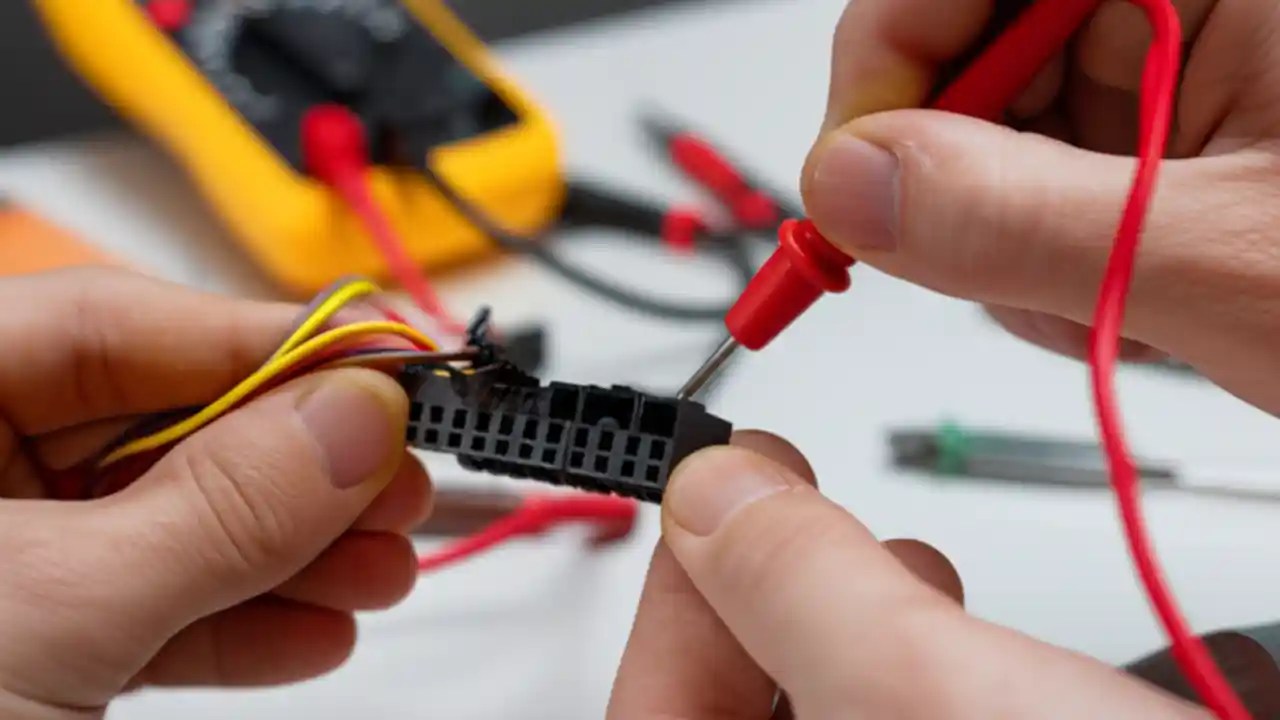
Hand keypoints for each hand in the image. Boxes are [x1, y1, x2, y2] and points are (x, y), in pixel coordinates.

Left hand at [0, 269, 430, 717]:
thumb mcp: (53, 615)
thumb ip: (220, 508)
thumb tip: (354, 416)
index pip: (106, 326)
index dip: (261, 343)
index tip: (379, 374)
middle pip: (150, 425)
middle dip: (288, 468)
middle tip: (393, 485)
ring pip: (160, 523)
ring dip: (285, 553)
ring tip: (378, 571)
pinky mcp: (18, 646)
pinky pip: (142, 607)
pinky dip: (235, 622)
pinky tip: (314, 631)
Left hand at [607, 432, 1210, 718]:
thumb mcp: (926, 702)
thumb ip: (797, 588)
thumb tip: (716, 492)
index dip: (675, 598)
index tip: (711, 490)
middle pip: (747, 719)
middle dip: (773, 604)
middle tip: (794, 509)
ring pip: (850, 719)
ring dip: (865, 632)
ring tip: (907, 568)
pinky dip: (945, 675)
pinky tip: (980, 641)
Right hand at [801, 0, 1279, 413]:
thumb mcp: (1217, 258)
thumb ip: (1018, 218)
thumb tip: (845, 187)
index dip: (881, 70)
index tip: (852, 190)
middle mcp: (1164, 13)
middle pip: (958, 63)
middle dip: (960, 192)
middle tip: (1015, 275)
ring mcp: (1160, 78)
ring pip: (983, 144)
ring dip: (1009, 250)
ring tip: (1114, 304)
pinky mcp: (1151, 146)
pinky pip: (1027, 195)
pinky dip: (1046, 270)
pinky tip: (1126, 301)